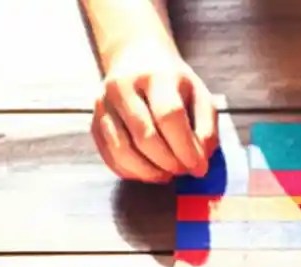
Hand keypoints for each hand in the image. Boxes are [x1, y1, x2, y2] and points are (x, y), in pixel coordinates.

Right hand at [91, 41, 217, 182]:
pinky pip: (110, 157)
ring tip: (167, 174)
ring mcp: (103, 105)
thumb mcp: (200, 96)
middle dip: (168, 162)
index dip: (185, 147)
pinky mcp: (94, 122)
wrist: (135, 58)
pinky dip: (132, 172)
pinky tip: (149, 172)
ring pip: (122, 150)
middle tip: (183, 171)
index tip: (199, 168)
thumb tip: (199, 164)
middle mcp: (123, 87)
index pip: (169, 116)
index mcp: (156, 77)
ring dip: (149, 172)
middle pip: (145, 136)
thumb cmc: (174, 83)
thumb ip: (206, 129)